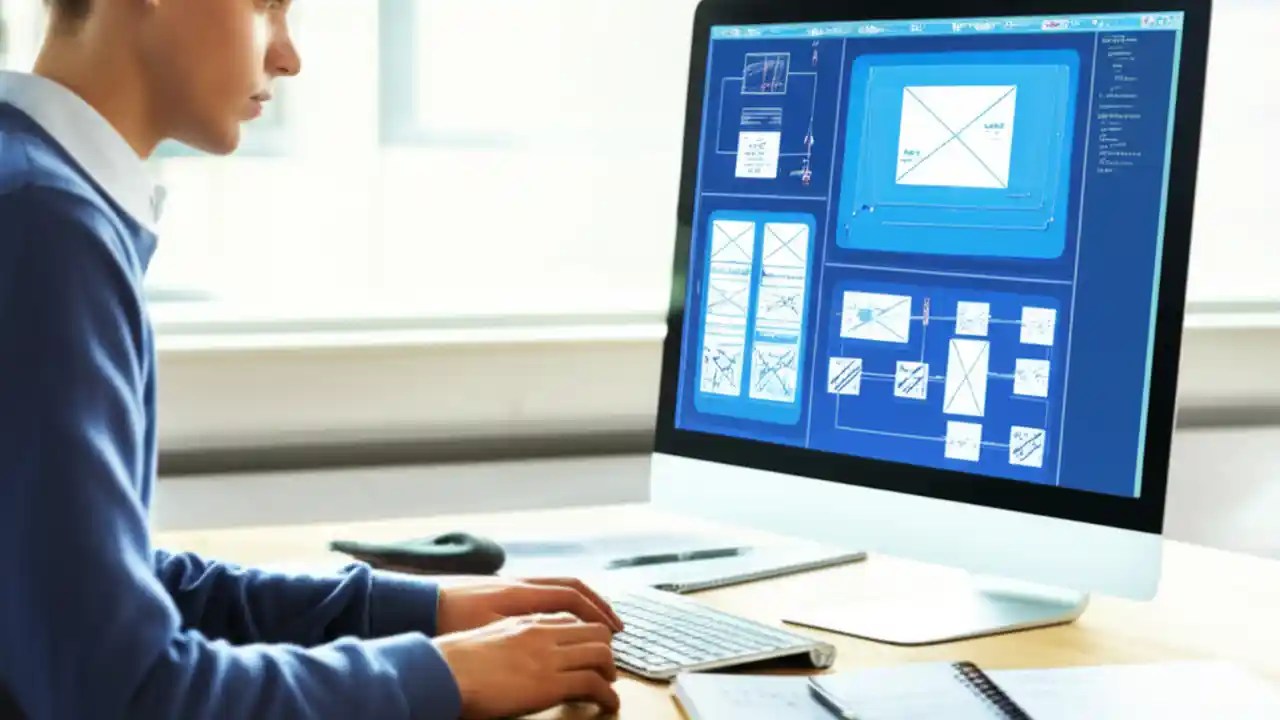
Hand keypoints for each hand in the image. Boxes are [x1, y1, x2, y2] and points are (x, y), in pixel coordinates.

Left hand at [436, 578, 623, 635]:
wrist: (417, 602)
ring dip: (580, 603)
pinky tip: (559, 621)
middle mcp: (520, 582)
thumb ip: (526, 630)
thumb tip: (560, 633)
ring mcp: (510, 584)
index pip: (572, 596)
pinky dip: (560, 604)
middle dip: (597, 606)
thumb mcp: (490, 630)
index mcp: (522, 592)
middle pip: (571, 587)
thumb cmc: (451, 620)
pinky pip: (542, 592)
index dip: (597, 612)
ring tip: (593, 622)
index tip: (614, 630)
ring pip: (557, 587)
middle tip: (615, 627)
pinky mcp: (499, 591)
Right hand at [437, 612, 619, 718]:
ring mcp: (549, 656)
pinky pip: (593, 684)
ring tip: (609, 687)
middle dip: (606, 649)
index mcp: (527, 621)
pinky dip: (607, 696)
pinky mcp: (551, 683)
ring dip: (610, 671)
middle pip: (595, 631)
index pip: (573, 620)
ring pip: (601, 653)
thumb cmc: (456, 662)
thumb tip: (519, 655)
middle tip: (606, 667)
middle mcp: (543, 633)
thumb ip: (513, 639)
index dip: (588, 634)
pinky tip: (608, 704)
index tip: (592, 647)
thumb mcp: (490, 638)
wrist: (445, 673)